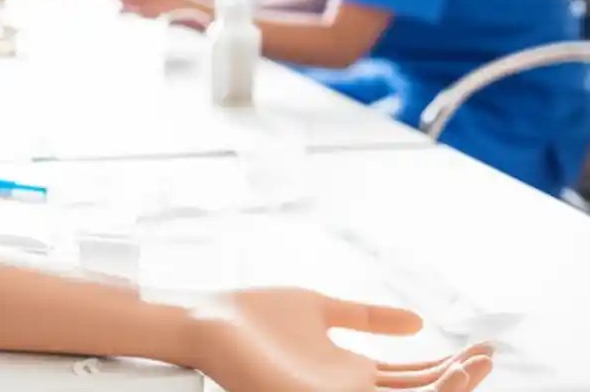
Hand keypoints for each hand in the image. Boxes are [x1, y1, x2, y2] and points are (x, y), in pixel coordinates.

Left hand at [187, 288, 493, 391]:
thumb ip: (368, 316)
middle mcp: (347, 390)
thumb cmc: (254, 315)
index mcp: (351, 371)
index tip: (482, 345)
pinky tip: (432, 382)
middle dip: (457, 379)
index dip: (450, 366)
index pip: (414, 378)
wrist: (205, 319)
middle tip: (488, 355)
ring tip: (471, 366)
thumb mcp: (322, 310)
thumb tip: (419, 321)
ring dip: (441, 389)